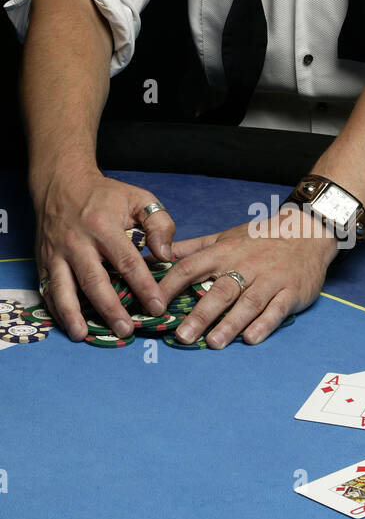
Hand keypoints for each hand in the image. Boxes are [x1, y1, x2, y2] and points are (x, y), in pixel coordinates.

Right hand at [34, 166, 175, 339]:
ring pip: (63, 288)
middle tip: (126, 331)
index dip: (143, 286)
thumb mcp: (139, 199)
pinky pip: (47, 289)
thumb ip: (160, 224)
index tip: (157, 307)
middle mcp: (77, 241)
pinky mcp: (44, 261)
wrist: (61, 183)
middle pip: (94, 280)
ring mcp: (57, 253)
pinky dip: (56, 310)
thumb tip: (165, 255)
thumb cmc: (106, 196)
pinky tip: (68, 326)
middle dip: (110, 308)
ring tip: (83, 335)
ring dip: (73, 314)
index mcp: (104, 226)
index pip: (127, 261)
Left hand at [157, 208, 339, 346]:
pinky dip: (264, 324)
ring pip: (248, 302)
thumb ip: (191, 249)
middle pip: (220, 290)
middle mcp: (246, 265)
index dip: (170, 285)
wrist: (308, 232)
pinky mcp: (291, 291)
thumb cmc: (259, 239)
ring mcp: (270, 279)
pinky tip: (251, 339)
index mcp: (224, 252)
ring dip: (231, 323)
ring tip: (214, 343)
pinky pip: (277, 309)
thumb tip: (155, 256)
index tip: (153, 306)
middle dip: (201, 314)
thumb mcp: (224, 238)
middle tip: (183, 336)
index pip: (192, 267)